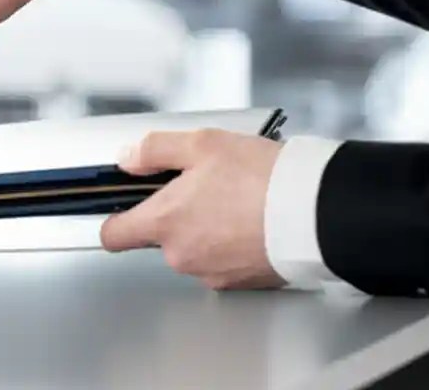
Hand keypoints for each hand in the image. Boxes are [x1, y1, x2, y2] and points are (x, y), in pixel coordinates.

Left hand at [101, 129, 284, 289]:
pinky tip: (250, 221)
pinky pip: (222, 261)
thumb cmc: (261, 177)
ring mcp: (211, 273)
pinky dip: (230, 244)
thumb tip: (127, 159)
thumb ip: (154, 150)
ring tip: (235, 200)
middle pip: (160, 238)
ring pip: (193, 249)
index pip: (113, 236)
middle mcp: (182, 256)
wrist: (315, 213)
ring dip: (205, 229)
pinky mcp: (241, 283)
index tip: (123, 207)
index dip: (115, 219)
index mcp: (164, 222)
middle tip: (204, 186)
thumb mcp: (202, 143)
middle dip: (176, 214)